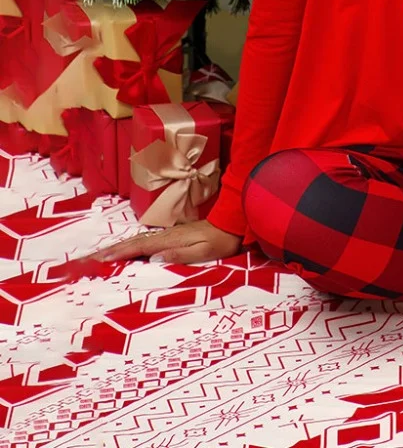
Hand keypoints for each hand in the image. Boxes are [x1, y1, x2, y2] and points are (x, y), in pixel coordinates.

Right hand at [88, 220, 241, 265]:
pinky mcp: (172, 238)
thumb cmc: (220, 242)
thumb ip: (179, 254)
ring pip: (136, 242)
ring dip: (116, 249)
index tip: (99, 259)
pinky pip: (145, 244)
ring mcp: (168, 236)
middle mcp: (165, 236)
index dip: (119, 253)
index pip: (139, 247)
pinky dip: (130, 247)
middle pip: (132, 243)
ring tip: (96, 256)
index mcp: (170, 240)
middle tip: (86, 259)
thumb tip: (154, 258)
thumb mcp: (204, 251)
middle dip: (109, 251)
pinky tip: (124, 252)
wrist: (232, 225)